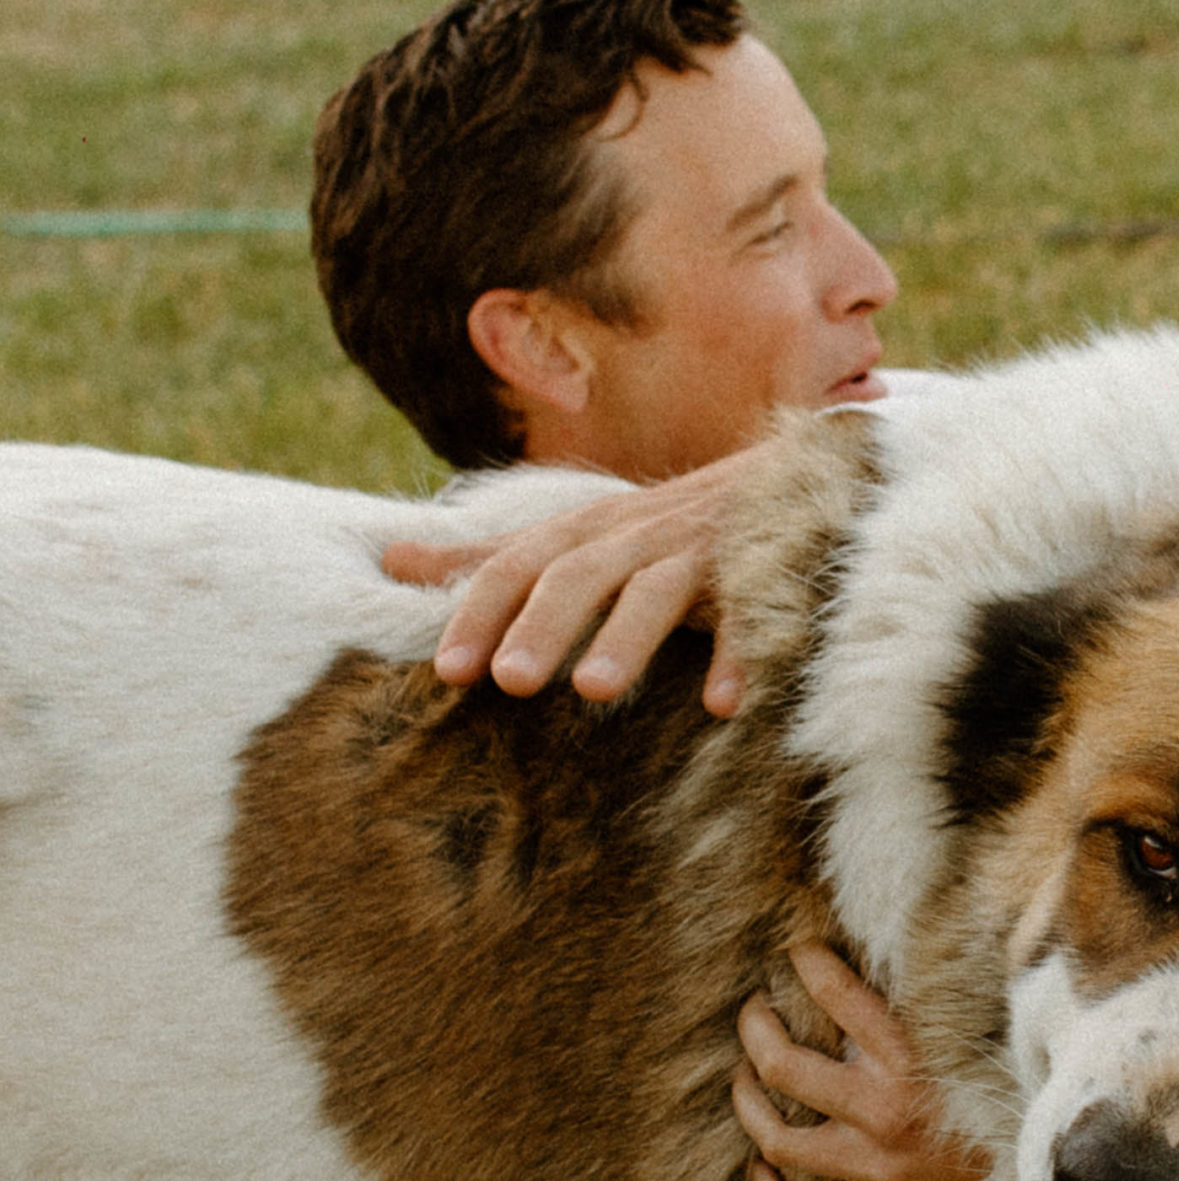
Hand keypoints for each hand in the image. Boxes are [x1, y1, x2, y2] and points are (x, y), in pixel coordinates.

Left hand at [380, 449, 758, 714]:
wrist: (786, 476)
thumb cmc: (662, 527)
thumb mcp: (574, 535)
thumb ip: (491, 556)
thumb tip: (390, 561)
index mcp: (585, 533)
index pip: (518, 566)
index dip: (483, 612)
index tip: (449, 671)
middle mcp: (636, 538)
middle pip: (580, 575)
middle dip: (544, 624)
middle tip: (510, 682)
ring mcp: (699, 554)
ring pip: (657, 592)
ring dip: (627, 636)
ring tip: (596, 689)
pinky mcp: (762, 571)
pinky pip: (751, 614)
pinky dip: (740, 654)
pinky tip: (726, 704)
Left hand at [734, 944, 996, 1180]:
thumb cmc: (1018, 1102)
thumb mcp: (987, 1043)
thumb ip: (941, 1008)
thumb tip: (902, 952)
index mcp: (917, 1061)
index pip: (839, 996)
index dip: (808, 964)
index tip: (798, 953)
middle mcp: (887, 1114)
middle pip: (782, 1066)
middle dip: (757, 1029)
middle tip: (755, 1013)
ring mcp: (878, 1170)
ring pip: (779, 1139)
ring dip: (749, 1105)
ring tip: (747, 1082)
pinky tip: (762, 1167)